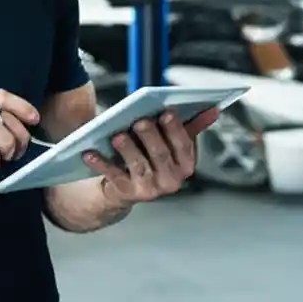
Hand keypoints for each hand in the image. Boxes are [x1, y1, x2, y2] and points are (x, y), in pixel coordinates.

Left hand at [81, 107, 220, 206]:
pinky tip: (90, 152)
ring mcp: (149, 190)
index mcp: (185, 165)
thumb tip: (213, 109)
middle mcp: (171, 180)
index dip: (175, 129)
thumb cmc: (151, 157)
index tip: (167, 111)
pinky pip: (113, 176)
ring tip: (117, 135)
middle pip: (161, 155)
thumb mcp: (172, 144)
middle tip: (141, 120)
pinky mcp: (126, 193)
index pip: (184, 145)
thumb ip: (190, 127)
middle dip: (151, 137)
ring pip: (139, 166)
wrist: (126, 188)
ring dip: (128, 150)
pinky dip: (101, 163)